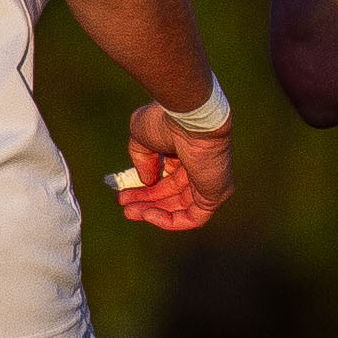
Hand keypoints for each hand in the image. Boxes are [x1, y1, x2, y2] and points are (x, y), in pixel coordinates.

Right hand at [111, 102, 231, 229]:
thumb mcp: (141, 137)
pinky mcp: (216, 195)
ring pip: (180, 207)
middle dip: (147, 202)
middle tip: (125, 208)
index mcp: (186, 151)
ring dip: (154, 212)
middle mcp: (200, 167)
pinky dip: (169, 220)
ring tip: (129, 212)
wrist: (190, 116)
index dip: (144, 188)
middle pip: (172, 193)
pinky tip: (148, 214)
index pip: (166, 176)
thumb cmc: (166, 120)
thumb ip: (141, 159)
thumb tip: (145, 182)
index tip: (122, 194)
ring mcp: (210, 182)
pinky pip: (193, 217)